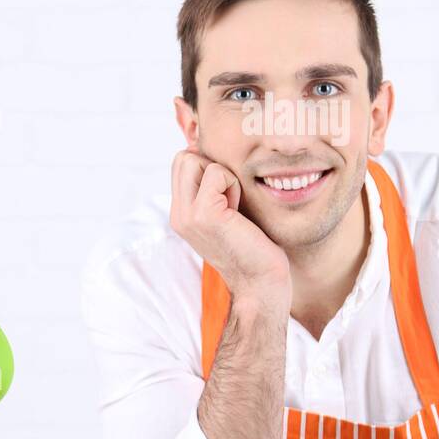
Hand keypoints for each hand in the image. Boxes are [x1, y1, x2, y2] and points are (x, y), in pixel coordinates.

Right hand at [170, 149, 290, 301]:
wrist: (261, 283)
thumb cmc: (254, 247)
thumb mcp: (225, 214)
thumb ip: (211, 190)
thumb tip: (211, 154)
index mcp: (180, 214)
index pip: (180, 164)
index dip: (208, 168)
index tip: (227, 198)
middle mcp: (177, 215)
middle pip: (183, 158)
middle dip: (211, 167)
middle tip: (230, 200)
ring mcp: (186, 215)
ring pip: (192, 159)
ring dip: (222, 175)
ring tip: (234, 205)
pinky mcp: (203, 214)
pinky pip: (216, 172)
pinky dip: (233, 184)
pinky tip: (239, 211)